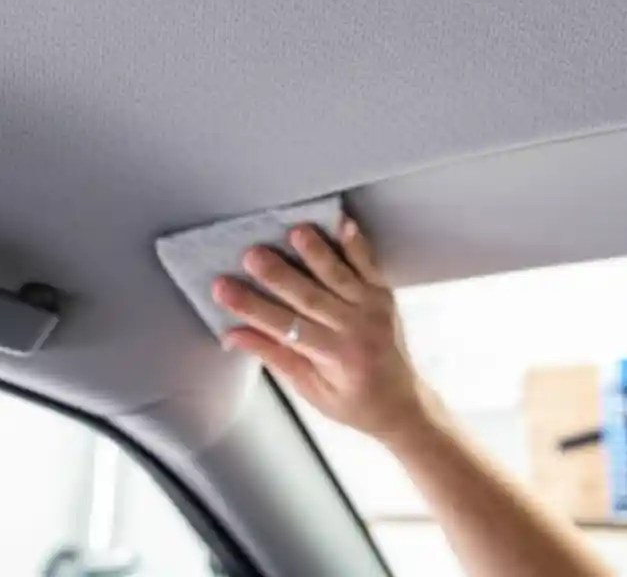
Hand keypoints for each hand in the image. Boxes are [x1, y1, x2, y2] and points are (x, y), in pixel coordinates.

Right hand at [212, 217, 436, 443]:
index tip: (222, 288)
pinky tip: (342, 223)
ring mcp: (373, 308)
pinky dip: (355, 244)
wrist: (404, 403)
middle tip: (250, 255)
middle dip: (278, 275)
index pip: (284, 328)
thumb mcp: (309, 388)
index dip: (252, 307)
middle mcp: (355, 330)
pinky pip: (368, 265)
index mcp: (334, 357)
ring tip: (294, 231)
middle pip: (309, 297)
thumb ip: (274, 356)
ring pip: (339, 275)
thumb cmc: (353, 401)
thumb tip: (232, 334)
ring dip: (315, 252)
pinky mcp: (384, 294)